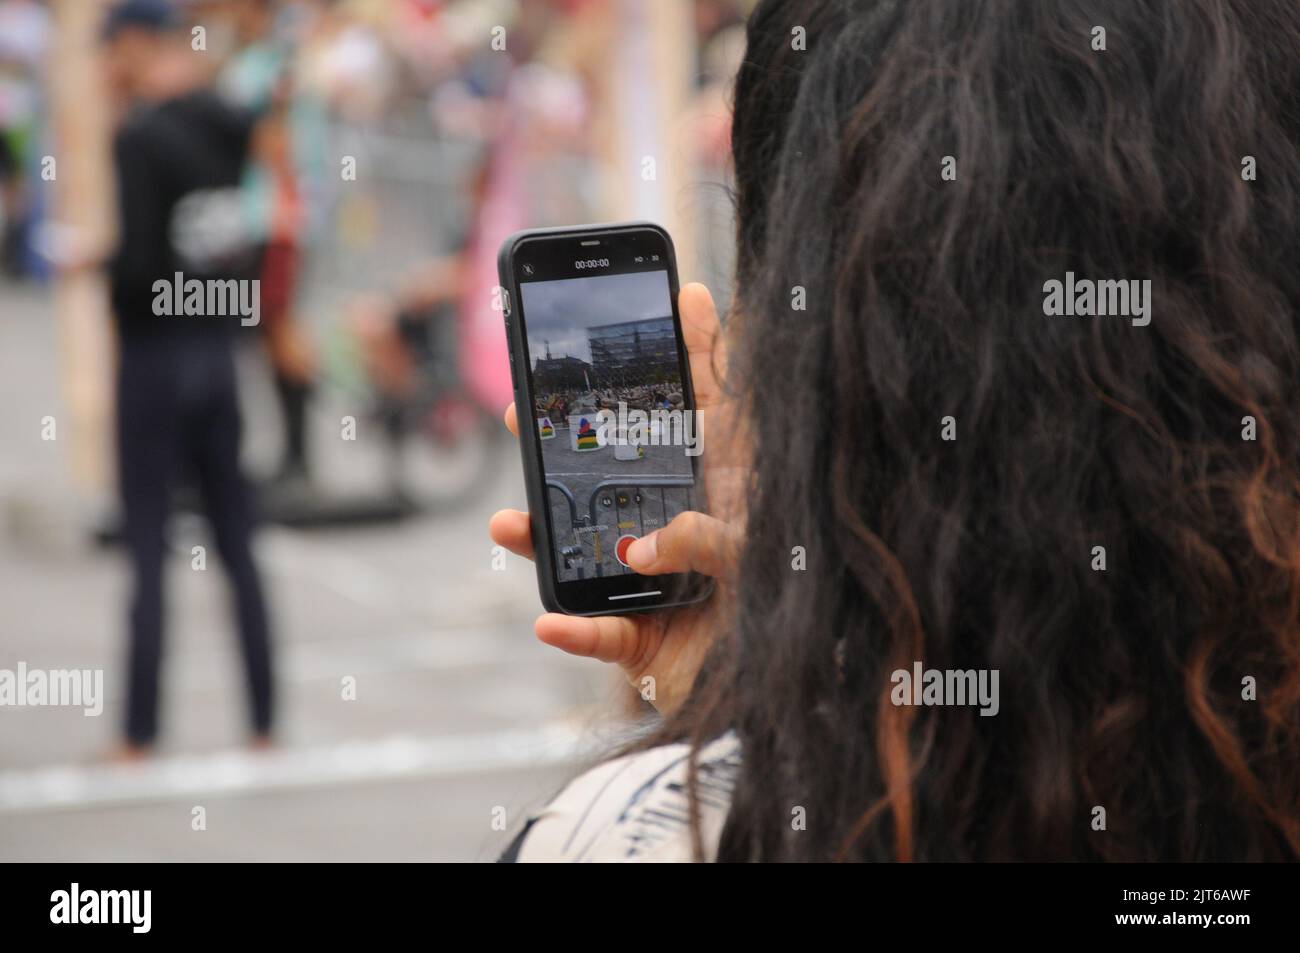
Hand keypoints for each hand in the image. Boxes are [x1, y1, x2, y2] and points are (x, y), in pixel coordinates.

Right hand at [489, 283, 744, 714]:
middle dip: (565, 442)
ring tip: (507, 522)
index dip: (699, 356)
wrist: (788, 694)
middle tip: (524, 407)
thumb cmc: (786, 613)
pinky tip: (549, 621)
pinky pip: (599, 637)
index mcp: (722, 494)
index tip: (691, 296)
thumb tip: (640, 543)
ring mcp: (651, 582)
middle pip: (615, 473)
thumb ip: (706, 537)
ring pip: (582, 552)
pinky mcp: (640, 640)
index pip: (709, 415)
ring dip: (540, 540)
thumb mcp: (757, 556)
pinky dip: (575, 633)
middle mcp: (678, 527)